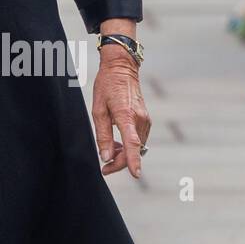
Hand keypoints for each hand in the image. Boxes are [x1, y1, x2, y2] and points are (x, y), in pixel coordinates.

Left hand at [91, 54, 149, 178]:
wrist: (121, 69)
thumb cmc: (106, 85)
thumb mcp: (98, 109)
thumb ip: (103, 135)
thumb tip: (106, 157)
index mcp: (126, 116)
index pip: (132, 143)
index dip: (133, 161)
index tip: (136, 175)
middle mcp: (140, 120)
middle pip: (134, 150)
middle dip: (120, 162)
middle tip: (104, 168)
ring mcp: (145, 120)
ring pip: (137, 147)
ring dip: (124, 154)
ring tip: (108, 152)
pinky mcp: (146, 120)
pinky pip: (138, 139)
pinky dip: (129, 145)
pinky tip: (117, 143)